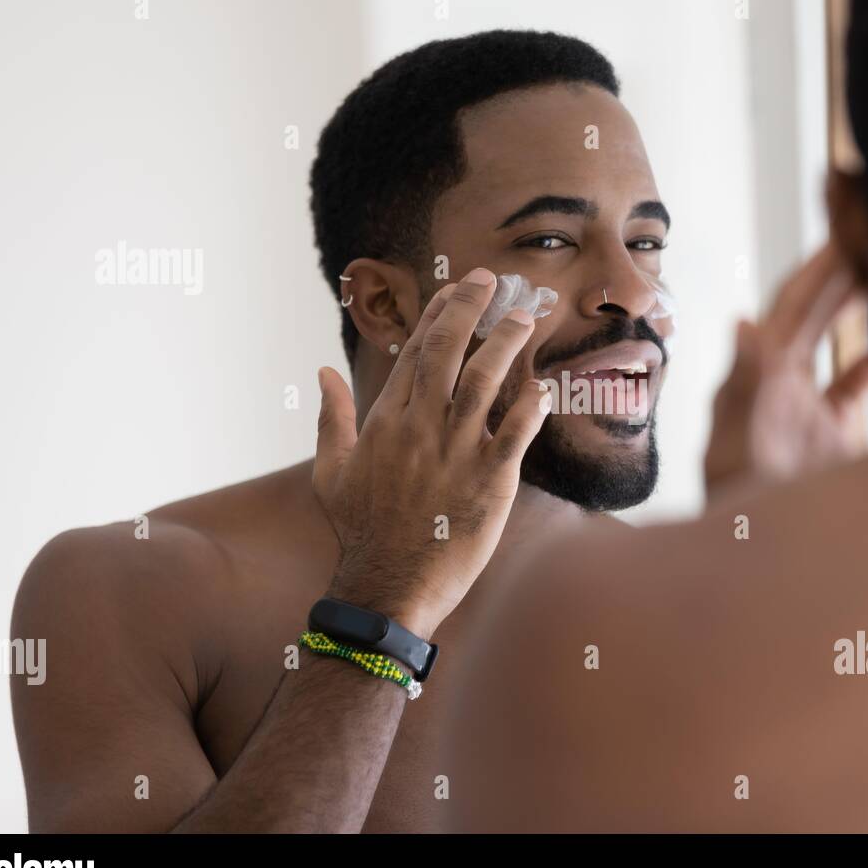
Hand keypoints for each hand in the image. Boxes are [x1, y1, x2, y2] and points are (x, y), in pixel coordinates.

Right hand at [312, 268, 551, 639]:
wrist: (387, 587)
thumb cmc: (360, 531)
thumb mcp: (331, 473)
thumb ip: (332, 418)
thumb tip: (323, 373)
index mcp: (386, 420)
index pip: (416, 351)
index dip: (440, 313)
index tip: (459, 287)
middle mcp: (421, 427)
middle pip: (448, 351)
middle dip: (471, 308)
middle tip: (493, 280)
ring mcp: (456, 452)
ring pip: (485, 381)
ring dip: (506, 343)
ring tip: (526, 317)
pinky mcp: (490, 482)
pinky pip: (516, 433)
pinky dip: (531, 406)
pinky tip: (544, 384)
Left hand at [703, 243, 867, 500]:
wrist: (762, 566)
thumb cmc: (737, 510)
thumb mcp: (737, 447)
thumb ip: (744, 385)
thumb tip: (741, 320)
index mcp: (759, 375)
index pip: (791, 306)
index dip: (818, 267)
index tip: (850, 229)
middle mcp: (782, 383)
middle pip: (816, 313)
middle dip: (845, 272)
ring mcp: (808, 407)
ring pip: (838, 341)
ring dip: (863, 306)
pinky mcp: (832, 436)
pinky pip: (856, 385)